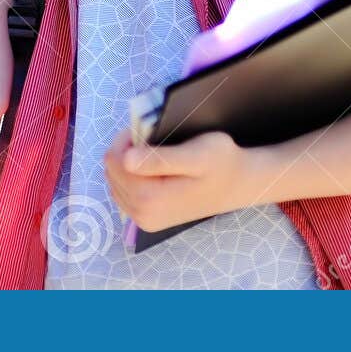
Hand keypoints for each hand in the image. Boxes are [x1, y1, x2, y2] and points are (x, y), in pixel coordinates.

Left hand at [102, 129, 259, 232]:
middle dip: (127, 151)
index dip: (127, 140)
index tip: (146, 132)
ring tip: (156, 156)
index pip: (114, 160)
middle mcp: (142, 215)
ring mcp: (144, 219)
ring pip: (115, 180)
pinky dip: (133, 176)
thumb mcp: (195, 155)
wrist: (239, 185)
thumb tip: (126, 160)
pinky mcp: (147, 218)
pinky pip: (123, 191)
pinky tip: (153, 170)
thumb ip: (159, 159)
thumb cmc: (221, 164)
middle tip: (153, 141)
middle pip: (111, 171)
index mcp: (150, 199)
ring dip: (129, 163)